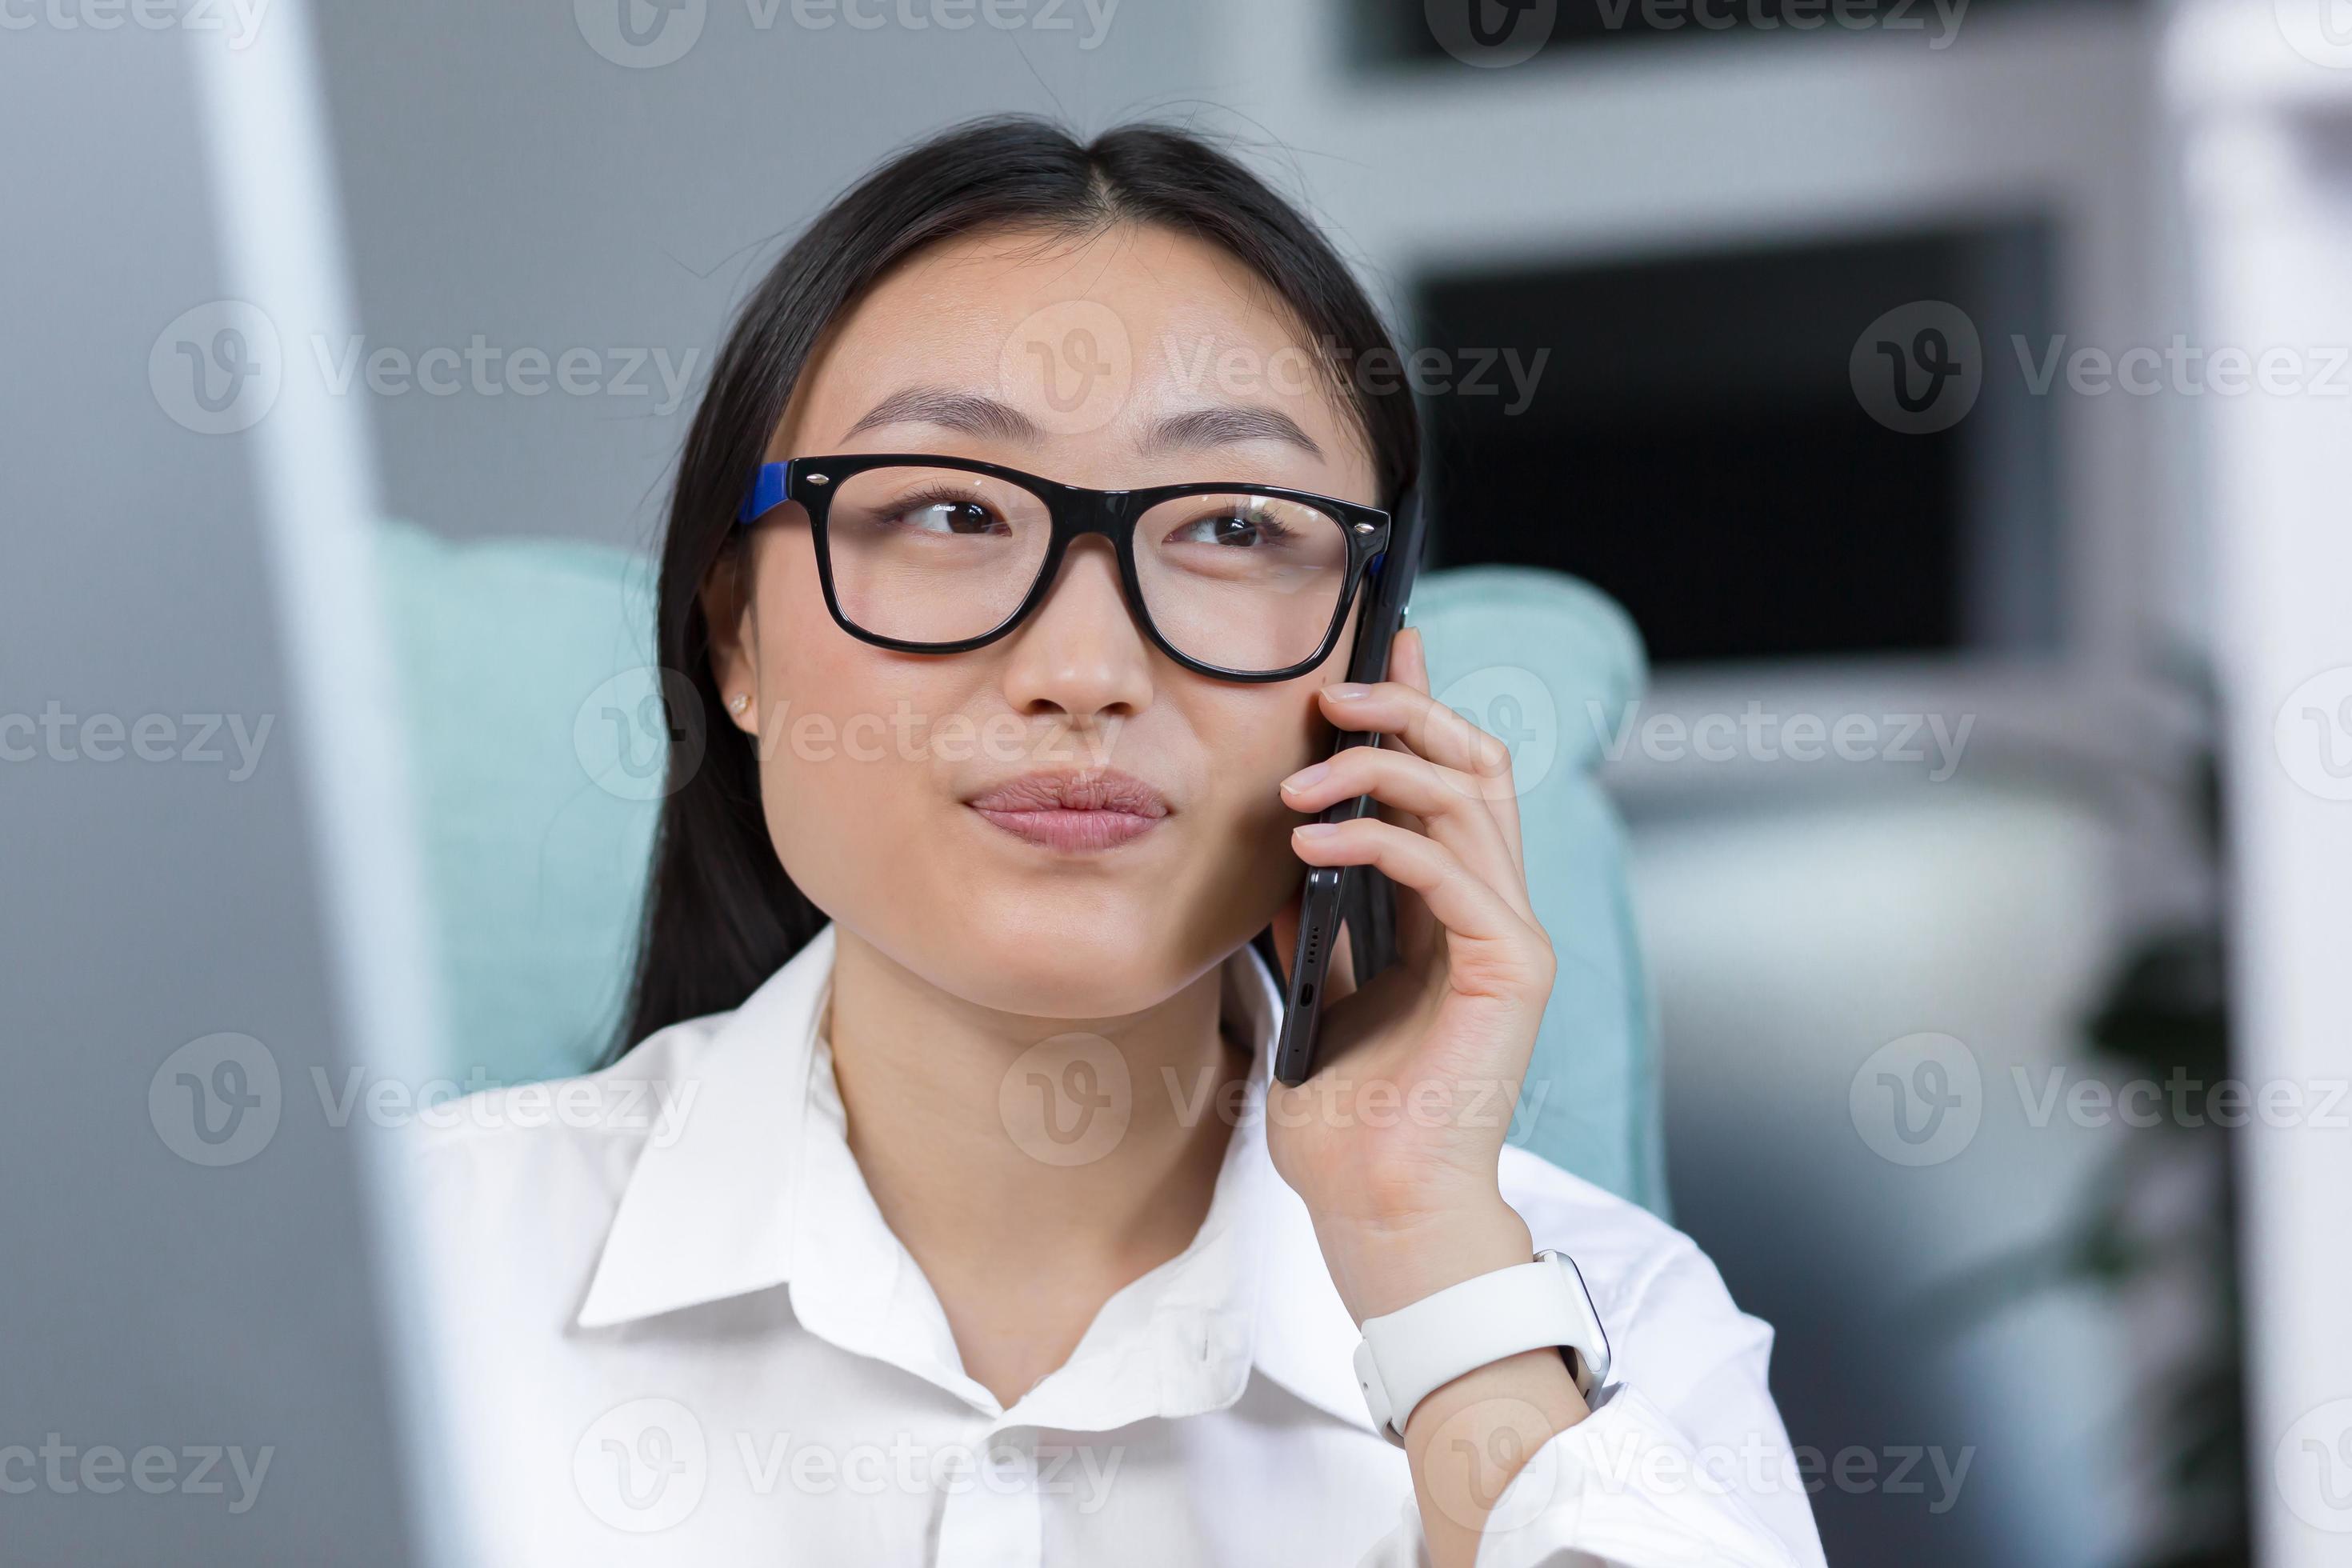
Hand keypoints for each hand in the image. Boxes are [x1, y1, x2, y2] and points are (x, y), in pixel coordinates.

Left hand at [1264, 626, 1558, 1323]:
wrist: (1379, 1210)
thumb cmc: (1348, 1118)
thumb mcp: (1315, 986)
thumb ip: (1314, 911)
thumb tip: (1278, 839)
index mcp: (1455, 913)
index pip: (1451, 781)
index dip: (1420, 707)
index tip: (1376, 648)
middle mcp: (1495, 913)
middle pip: (1478, 765)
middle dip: (1408, 710)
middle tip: (1333, 691)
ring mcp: (1511, 937)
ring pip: (1472, 798)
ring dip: (1379, 769)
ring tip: (1298, 783)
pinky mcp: (1511, 969)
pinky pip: (1448, 868)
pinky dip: (1377, 838)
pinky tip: (1311, 843)